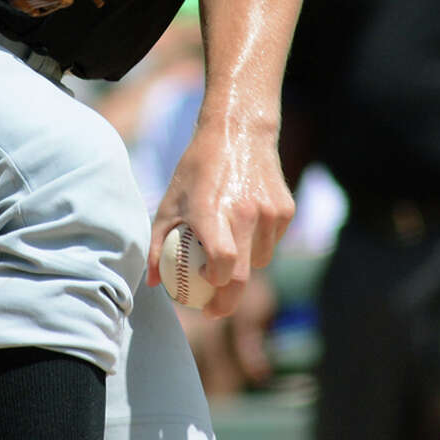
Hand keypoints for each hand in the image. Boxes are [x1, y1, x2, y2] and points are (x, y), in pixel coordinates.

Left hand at [148, 121, 294, 321]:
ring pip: (260, 261)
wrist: (239, 131)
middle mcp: (244, 213)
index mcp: (212, 211)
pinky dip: (259, 244)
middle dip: (228, 300)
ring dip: (245, 266)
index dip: (215, 287)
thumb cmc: (197, 169)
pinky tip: (246, 227)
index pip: (222, 264)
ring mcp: (269, 212)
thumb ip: (158, 243)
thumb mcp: (170, 201)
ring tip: (229, 254)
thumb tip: (154, 283)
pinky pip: (272, 242)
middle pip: (243, 276)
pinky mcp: (286, 209)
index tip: (202, 294)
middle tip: (214, 308)